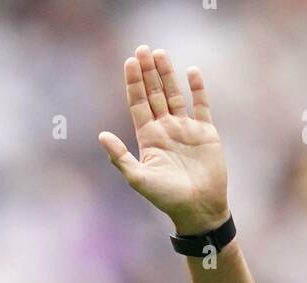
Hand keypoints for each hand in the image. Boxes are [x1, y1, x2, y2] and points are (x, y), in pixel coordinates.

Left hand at [99, 45, 228, 235]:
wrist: (199, 208)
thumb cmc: (167, 198)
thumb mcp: (139, 179)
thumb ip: (120, 157)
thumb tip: (101, 136)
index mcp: (148, 138)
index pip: (138, 104)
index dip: (133, 83)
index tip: (129, 61)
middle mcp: (165, 130)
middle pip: (154, 94)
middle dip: (147, 72)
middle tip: (142, 48)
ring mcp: (186, 129)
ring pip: (175, 95)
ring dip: (167, 74)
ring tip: (160, 53)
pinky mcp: (205, 132)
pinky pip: (201, 105)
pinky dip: (197, 88)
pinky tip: (191, 71)